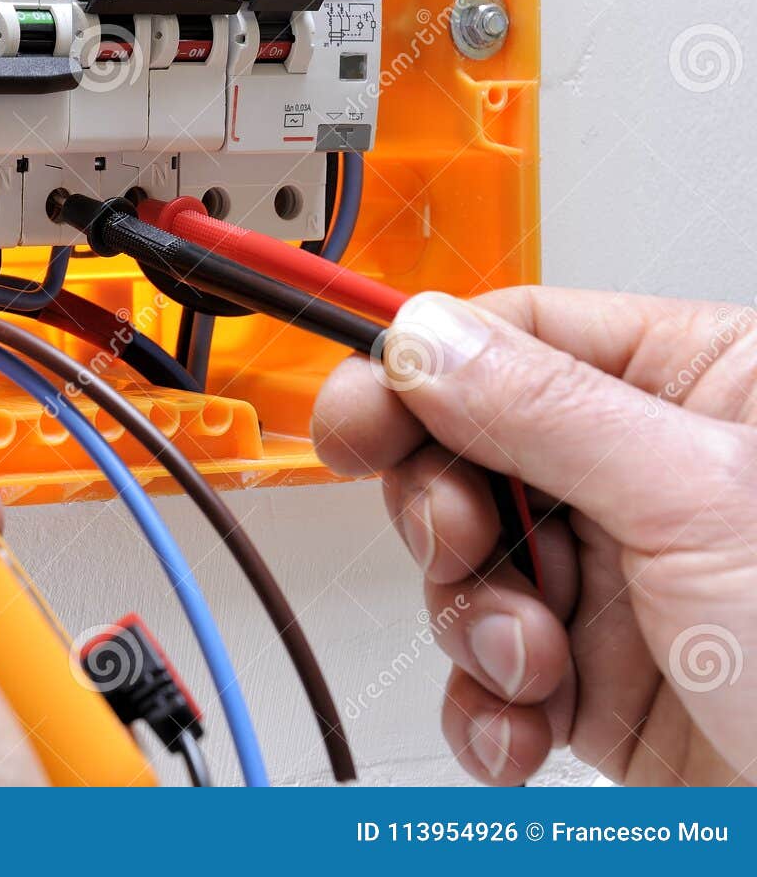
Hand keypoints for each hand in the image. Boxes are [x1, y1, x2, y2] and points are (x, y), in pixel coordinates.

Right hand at [313, 288, 756, 785]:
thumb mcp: (700, 506)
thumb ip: (545, 409)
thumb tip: (425, 339)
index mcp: (705, 392)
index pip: (523, 336)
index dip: (424, 366)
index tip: (357, 404)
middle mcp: (655, 481)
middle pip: (473, 449)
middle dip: (446, 506)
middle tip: (454, 537)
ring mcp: (625, 586)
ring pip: (472, 565)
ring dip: (475, 620)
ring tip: (529, 660)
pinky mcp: (603, 684)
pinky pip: (490, 671)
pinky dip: (483, 704)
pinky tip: (519, 724)